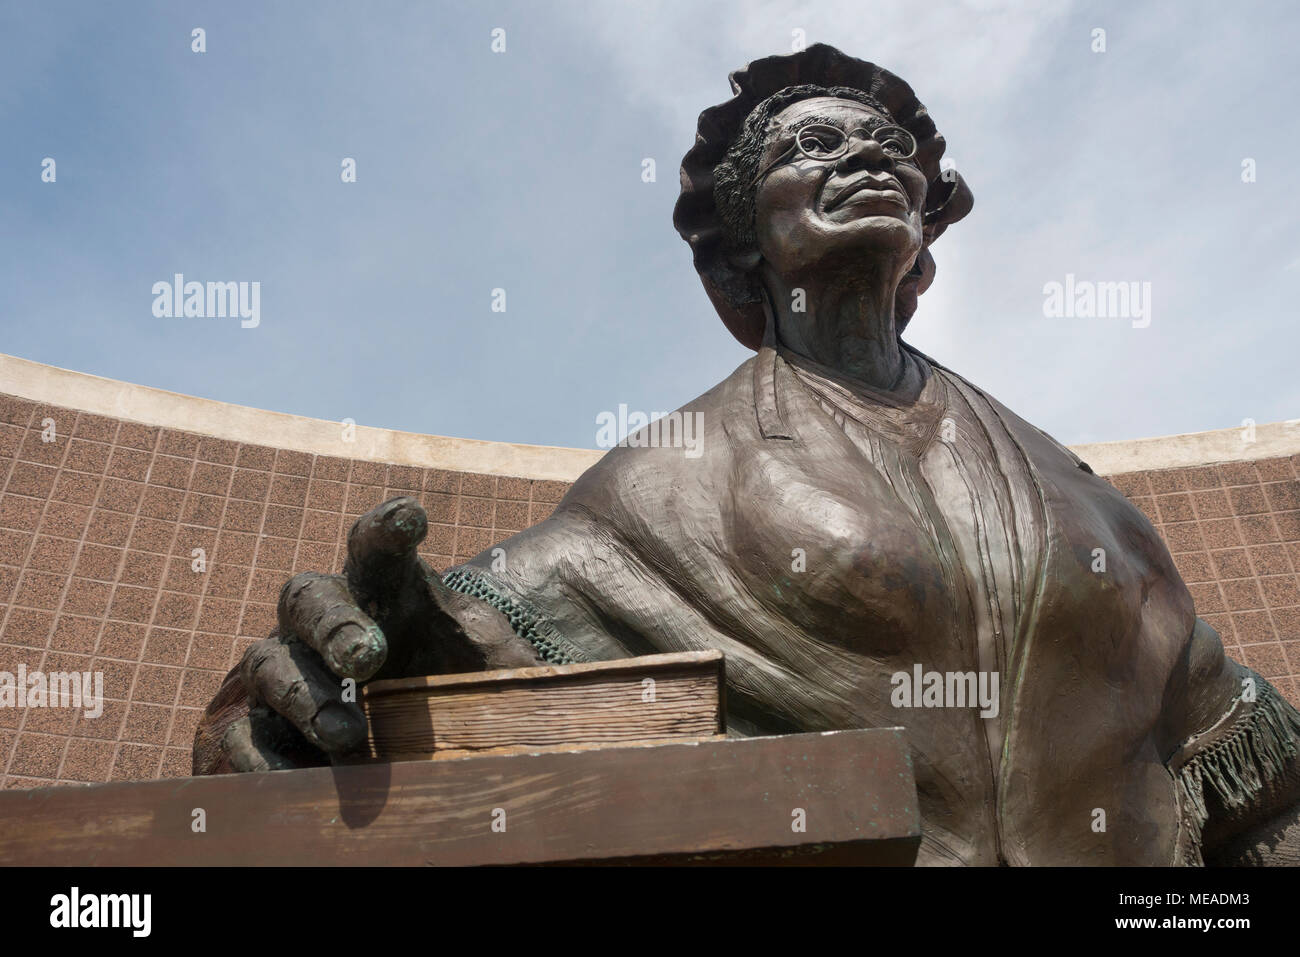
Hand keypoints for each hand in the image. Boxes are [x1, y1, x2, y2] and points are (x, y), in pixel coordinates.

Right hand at [193, 496, 541, 773]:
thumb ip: (523, 675)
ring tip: (348, 734)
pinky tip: (294, 780)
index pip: (380, 549)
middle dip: (336, 622)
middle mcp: (326, 626)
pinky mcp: (254, 734)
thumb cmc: (466, 714)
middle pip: (309, 598)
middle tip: (368, 654)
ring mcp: (283, 677)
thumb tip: (592, 688)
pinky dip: (257, 757)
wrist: (420, 771)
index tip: (412, 515)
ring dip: (304, 695)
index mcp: (388, 597)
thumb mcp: (505, 689)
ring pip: (267, 664)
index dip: (388, 528)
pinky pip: (236, 736)